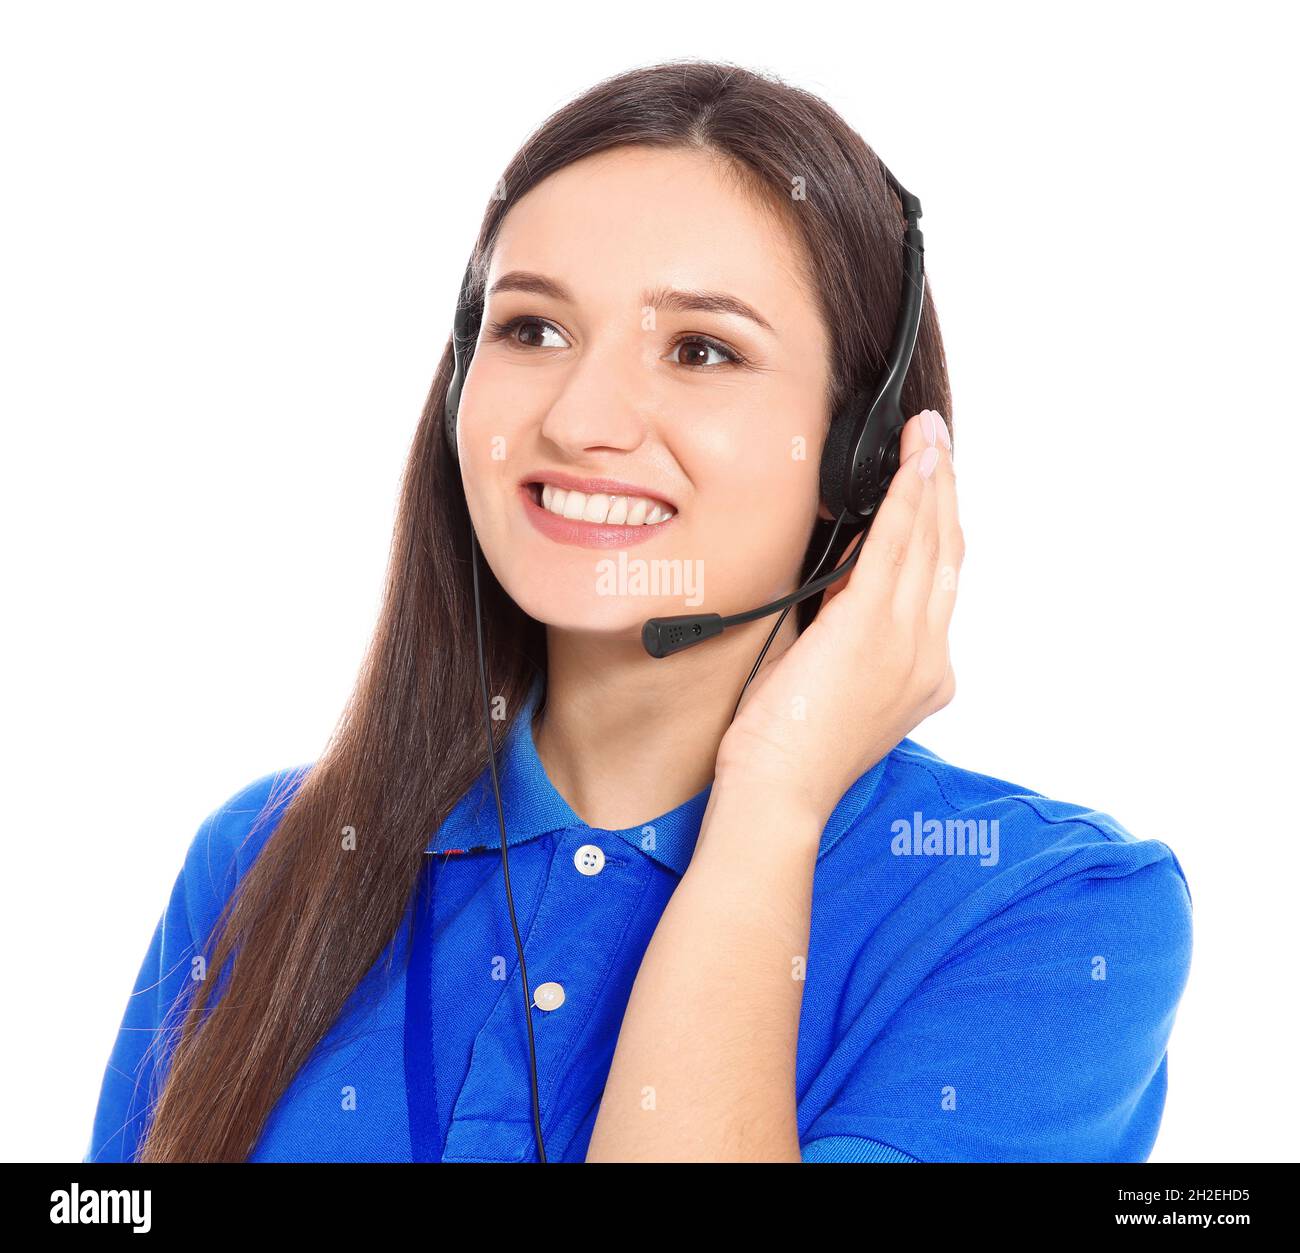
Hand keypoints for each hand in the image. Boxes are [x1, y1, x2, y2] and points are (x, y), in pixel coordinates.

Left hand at [715, 409, 961, 821]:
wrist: (779, 791)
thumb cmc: (790, 749)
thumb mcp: (833, 684)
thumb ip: (847, 633)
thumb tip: (838, 579)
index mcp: (924, 674)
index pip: (940, 584)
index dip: (939, 527)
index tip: (932, 486)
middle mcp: (929, 656)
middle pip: (946, 554)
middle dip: (944, 489)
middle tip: (937, 441)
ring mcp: (907, 642)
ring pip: (929, 542)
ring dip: (929, 479)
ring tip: (928, 436)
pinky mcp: (871, 627)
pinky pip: (895, 547)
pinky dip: (906, 499)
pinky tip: (912, 465)